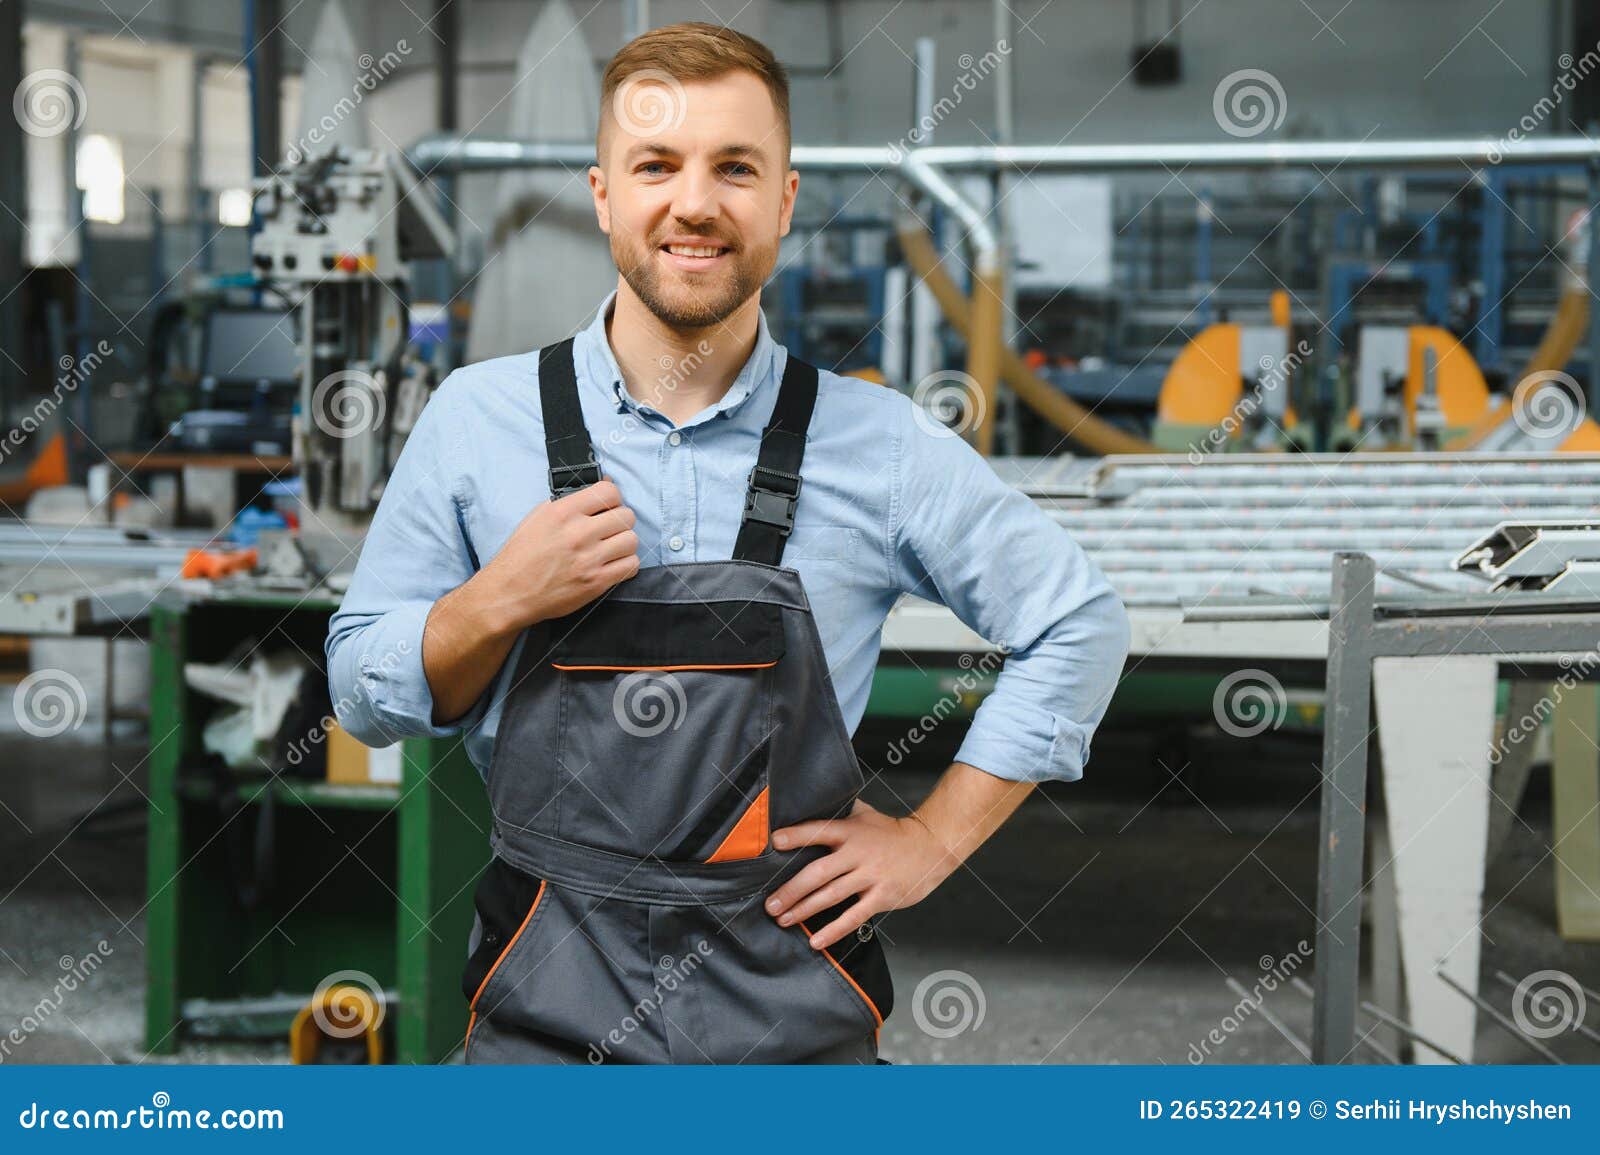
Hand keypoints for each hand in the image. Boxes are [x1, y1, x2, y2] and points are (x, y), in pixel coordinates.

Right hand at [477, 477, 639, 632]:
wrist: (510, 593)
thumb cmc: (521, 556)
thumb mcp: (538, 517)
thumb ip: (569, 502)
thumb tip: (601, 488)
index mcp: (562, 512)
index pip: (609, 492)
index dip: (613, 498)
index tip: (608, 506)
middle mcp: (578, 533)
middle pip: (626, 516)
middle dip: (620, 521)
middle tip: (609, 529)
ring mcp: (589, 559)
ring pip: (632, 540)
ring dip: (624, 543)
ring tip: (610, 548)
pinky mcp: (596, 582)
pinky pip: (631, 565)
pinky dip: (625, 564)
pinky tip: (612, 564)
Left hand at [763, 798, 960, 950]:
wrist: (930, 847)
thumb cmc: (892, 832)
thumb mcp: (865, 814)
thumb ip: (840, 811)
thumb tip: (811, 802)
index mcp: (850, 831)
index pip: (819, 831)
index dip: (796, 836)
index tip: (775, 842)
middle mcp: (857, 853)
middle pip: (818, 872)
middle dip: (791, 890)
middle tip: (770, 904)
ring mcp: (870, 876)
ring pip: (831, 896)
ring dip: (804, 910)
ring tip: (784, 920)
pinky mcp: (882, 896)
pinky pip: (853, 916)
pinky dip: (833, 930)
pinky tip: (816, 940)